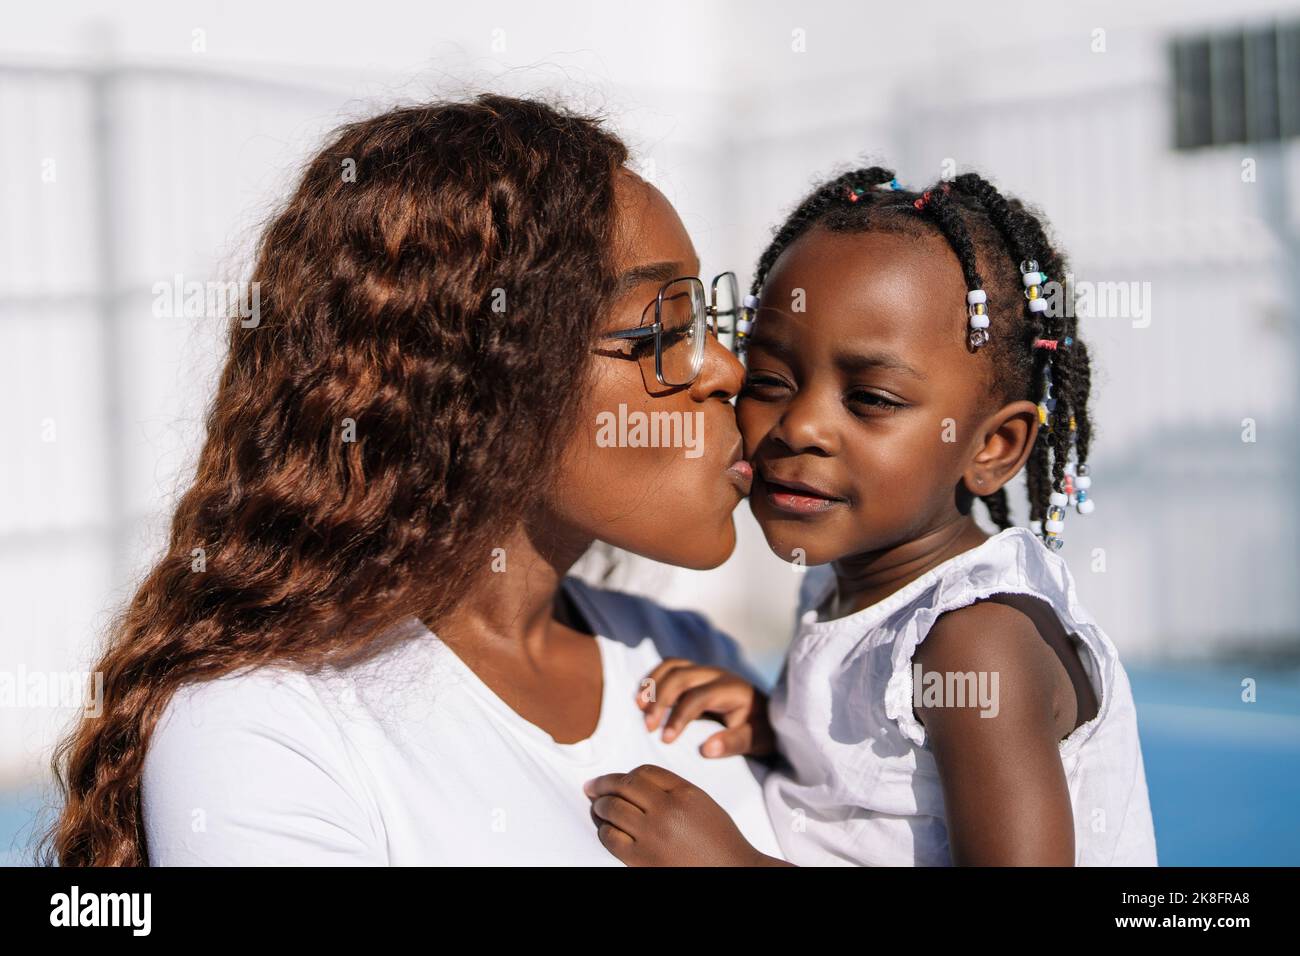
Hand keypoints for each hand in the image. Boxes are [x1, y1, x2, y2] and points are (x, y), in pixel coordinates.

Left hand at [584, 764, 775, 865]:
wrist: (732, 871)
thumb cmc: (720, 841)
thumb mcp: (702, 803)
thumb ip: (673, 790)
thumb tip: (637, 785)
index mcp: (684, 792)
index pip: (644, 772)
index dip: (625, 774)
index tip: (614, 778)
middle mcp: (667, 809)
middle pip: (624, 786)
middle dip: (603, 785)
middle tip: (592, 786)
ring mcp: (653, 834)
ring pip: (613, 809)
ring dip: (600, 806)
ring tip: (597, 807)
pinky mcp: (642, 859)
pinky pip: (611, 838)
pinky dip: (604, 831)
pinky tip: (606, 829)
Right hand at [636, 658, 775, 756]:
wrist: (770, 713)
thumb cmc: (762, 729)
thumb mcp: (756, 741)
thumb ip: (733, 744)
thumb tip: (706, 750)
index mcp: (732, 690)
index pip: (698, 696)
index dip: (680, 716)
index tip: (665, 740)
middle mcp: (717, 674)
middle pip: (681, 676)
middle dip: (660, 700)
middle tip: (648, 727)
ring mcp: (706, 670)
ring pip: (673, 666)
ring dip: (652, 684)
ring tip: (639, 707)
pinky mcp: (697, 673)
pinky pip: (671, 667)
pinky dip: (654, 678)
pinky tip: (644, 697)